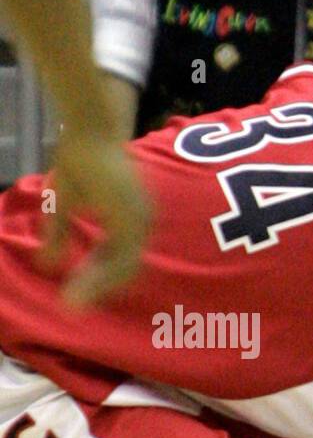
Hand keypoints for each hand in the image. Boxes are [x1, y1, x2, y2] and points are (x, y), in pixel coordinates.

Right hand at [39, 124, 151, 304]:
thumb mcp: (64, 203)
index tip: (79, 296)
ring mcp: (140, 221)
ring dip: (98, 286)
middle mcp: (142, 223)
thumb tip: (45, 264)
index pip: (121, 259)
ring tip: (73, 302)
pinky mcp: (132, 218)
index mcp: (132, 221)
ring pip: (125, 267)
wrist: (89, 130)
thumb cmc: (80, 160)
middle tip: (74, 307)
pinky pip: (121, 256)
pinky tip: (82, 284)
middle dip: (99, 289)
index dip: (101, 279)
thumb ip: (59, 234)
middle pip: (126, 268)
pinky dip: (102, 273)